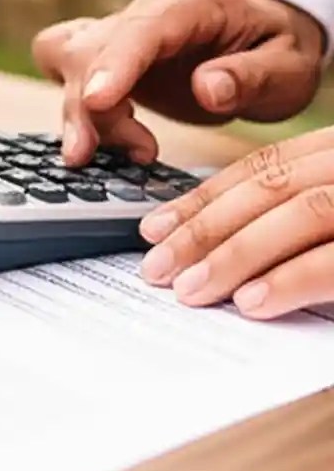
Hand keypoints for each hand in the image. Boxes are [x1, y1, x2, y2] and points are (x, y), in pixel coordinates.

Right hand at [32, 0, 325, 166]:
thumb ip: (251, 77)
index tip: (97, 101)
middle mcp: (147, 11)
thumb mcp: (288, 69)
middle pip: (92, 51)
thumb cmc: (277, 53)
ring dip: (76, 112)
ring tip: (116, 151)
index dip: (114, 64)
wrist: (263, 43)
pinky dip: (67, 101)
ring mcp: (121, 30)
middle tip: (136, 153)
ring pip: (69, 60)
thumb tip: (207, 89)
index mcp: (194, 3)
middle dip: (95, 108)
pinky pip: (60, 64)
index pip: (141, 29)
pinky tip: (93, 134)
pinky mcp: (104, 54)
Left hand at [137, 127, 333, 318]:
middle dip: (204, 229)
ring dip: (235, 255)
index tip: (154, 228)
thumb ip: (292, 220)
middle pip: (271, 188)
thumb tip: (213, 250)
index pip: (266, 167)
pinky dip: (291, 280)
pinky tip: (251, 302)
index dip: (204, 198)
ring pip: (301, 214)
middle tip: (156, 269)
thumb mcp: (332, 219)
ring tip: (189, 290)